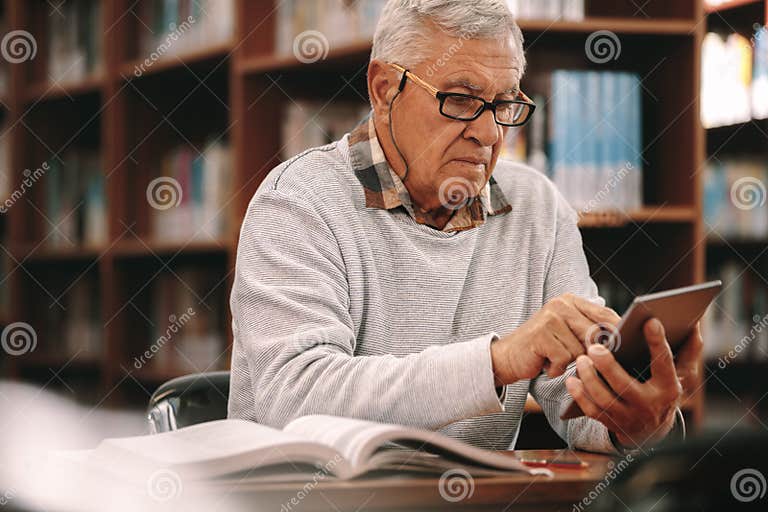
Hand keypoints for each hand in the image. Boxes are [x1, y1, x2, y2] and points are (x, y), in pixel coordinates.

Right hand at [490, 293, 620, 384]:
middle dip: (591, 353)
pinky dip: (557, 368)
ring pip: (580, 350)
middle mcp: (560, 304)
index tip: (624, 348)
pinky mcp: (541, 335)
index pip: (605, 314)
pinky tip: (547, 364)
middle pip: (595, 334)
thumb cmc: (545, 348)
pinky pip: (564, 359)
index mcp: (571, 301)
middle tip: (579, 360)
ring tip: (555, 358)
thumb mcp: (569, 334)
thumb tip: (623, 341)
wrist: (509, 356)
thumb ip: (592, 331)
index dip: (617, 333)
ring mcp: (550, 318)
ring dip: (570, 362)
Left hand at [565, 318, 702, 449]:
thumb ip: (689, 349)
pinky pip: (593, 411)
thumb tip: (694, 324)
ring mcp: (629, 417)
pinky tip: (573, 380)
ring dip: (590, 379)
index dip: (657, 342)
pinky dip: (580, 395)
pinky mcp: (612, 424)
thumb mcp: (680, 374)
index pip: (664, 363)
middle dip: (607, 366)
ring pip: (605, 400)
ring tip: (582, 360)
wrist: (652, 432)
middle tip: (594, 347)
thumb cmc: (663, 391)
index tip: (649, 320)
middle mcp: (649, 405)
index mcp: (668, 387)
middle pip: (625, 385)